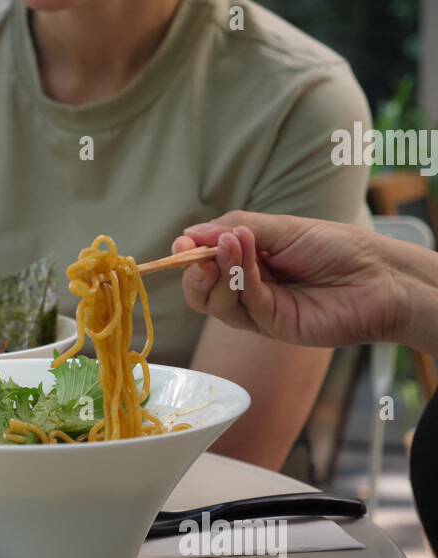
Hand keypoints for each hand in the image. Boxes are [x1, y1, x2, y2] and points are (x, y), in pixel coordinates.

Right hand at [173, 211, 409, 348]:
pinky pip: (243, 305)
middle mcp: (247, 288)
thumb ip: (235, 229)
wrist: (379, 277)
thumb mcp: (281, 227)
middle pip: (200, 290)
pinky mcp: (271, 326)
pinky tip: (245, 252)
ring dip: (215, 271)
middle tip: (190, 250)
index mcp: (247, 262)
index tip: (182, 241)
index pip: (204, 262)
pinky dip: (239, 277)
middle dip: (192, 270)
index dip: (189, 253)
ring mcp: (258, 310)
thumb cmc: (336, 248)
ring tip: (228, 245)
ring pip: (214, 302)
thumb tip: (190, 234)